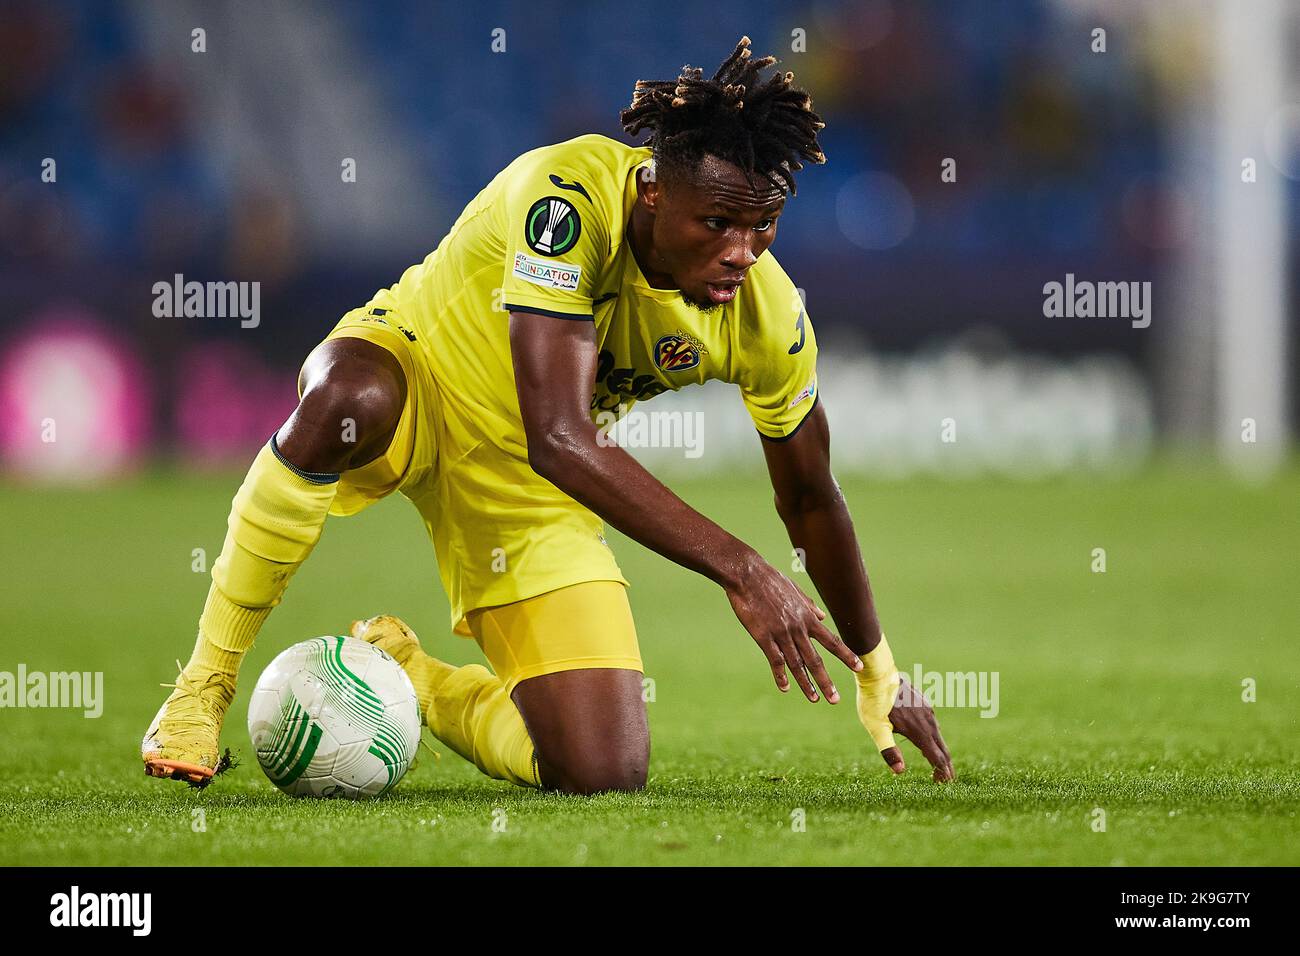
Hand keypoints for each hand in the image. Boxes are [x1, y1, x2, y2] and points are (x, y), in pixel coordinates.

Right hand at [724, 553, 862, 701]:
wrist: (748, 575)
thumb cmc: (770, 580)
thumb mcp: (795, 590)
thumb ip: (810, 605)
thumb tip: (822, 616)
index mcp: (807, 617)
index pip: (832, 640)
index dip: (846, 655)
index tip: (859, 667)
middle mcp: (798, 628)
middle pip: (815, 660)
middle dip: (826, 681)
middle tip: (835, 699)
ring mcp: (781, 633)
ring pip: (797, 664)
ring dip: (806, 684)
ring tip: (815, 699)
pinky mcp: (763, 636)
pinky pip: (774, 660)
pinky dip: (780, 675)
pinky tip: (785, 687)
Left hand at [880, 674, 954, 781]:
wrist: (878, 673)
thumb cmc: (874, 701)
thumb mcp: (876, 728)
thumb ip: (888, 749)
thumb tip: (899, 771)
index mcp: (919, 731)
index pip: (937, 757)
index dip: (942, 773)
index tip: (943, 785)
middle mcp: (928, 721)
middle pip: (942, 749)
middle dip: (945, 766)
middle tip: (947, 782)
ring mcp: (928, 711)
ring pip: (938, 736)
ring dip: (940, 753)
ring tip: (939, 766)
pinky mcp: (924, 704)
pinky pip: (933, 726)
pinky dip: (935, 739)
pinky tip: (928, 742)